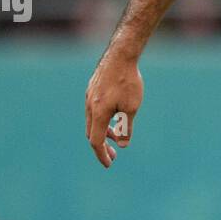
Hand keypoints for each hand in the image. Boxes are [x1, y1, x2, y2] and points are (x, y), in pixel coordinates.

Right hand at [85, 46, 143, 167]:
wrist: (120, 55)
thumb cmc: (128, 81)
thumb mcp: (132, 108)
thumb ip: (126, 128)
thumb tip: (123, 144)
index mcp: (98, 113)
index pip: (96, 141)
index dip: (102, 155)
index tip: (109, 164)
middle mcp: (89, 106)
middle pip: (91, 133)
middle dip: (102, 146)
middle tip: (114, 156)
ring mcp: (89, 97)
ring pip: (92, 122)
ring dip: (103, 132)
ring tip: (117, 136)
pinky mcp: (92, 90)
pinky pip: (94, 111)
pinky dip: (102, 120)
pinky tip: (114, 118)